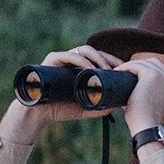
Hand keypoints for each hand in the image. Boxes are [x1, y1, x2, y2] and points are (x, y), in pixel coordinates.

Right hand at [0, 45, 122, 143]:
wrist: (38, 113)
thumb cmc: (60, 109)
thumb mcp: (85, 108)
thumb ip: (100, 107)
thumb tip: (118, 106)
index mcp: (81, 69)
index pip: (101, 59)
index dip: (114, 62)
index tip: (125, 70)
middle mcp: (73, 61)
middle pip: (95, 52)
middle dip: (109, 59)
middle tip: (119, 69)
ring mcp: (63, 59)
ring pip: (84, 50)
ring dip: (98, 58)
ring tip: (107, 70)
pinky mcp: (52, 60)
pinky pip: (69, 55)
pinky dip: (81, 60)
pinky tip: (91, 69)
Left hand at [114, 57, 163, 134]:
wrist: (146, 125)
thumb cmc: (146, 119)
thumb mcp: (156, 104)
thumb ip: (155, 92)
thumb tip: (139, 83)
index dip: (153, 68)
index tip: (140, 73)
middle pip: (156, 62)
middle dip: (142, 64)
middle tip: (128, 70)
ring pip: (145, 62)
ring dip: (132, 65)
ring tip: (121, 71)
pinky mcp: (152, 74)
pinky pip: (136, 65)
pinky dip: (126, 67)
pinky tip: (119, 71)